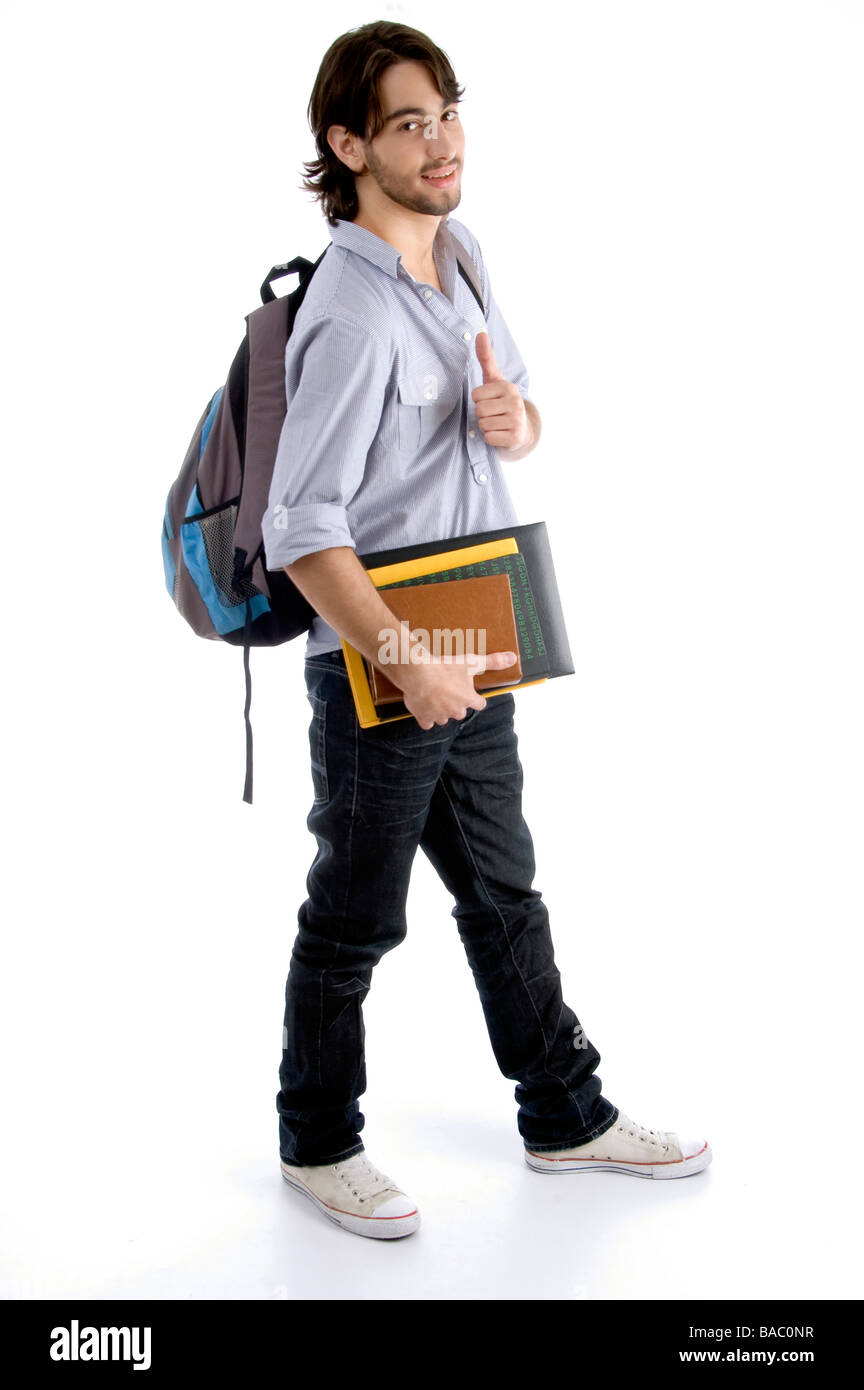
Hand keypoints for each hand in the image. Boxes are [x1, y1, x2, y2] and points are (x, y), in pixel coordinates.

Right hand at [395, 645, 517, 729]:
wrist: (418, 673)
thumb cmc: (445, 667)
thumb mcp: (471, 662)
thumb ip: (493, 662)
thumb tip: (513, 658)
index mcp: (469, 699)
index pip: (479, 704)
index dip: (475, 698)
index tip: (469, 692)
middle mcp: (456, 711)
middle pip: (460, 712)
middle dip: (456, 704)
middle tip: (448, 689)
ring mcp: (440, 716)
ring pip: (443, 717)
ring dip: (441, 710)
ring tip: (434, 695)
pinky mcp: (424, 718)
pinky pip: (428, 723)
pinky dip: (426, 716)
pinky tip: (424, 705)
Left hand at [471, 332, 531, 449]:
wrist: (522, 430)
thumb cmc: (502, 402)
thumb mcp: (494, 380)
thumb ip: (486, 358)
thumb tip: (480, 333)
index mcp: (509, 387)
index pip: (476, 395)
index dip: (479, 400)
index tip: (490, 401)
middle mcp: (516, 402)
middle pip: (480, 410)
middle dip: (482, 415)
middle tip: (493, 415)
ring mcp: (517, 420)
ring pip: (484, 424)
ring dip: (486, 427)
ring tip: (497, 424)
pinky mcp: (515, 437)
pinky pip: (489, 438)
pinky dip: (491, 439)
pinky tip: (500, 434)